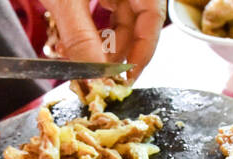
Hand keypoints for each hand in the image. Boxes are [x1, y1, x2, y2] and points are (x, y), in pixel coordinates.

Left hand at [43, 0, 165, 77]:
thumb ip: (81, 37)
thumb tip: (94, 75)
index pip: (153, 17)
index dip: (144, 50)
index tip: (127, 76)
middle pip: (138, 20)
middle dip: (119, 50)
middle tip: (100, 76)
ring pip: (121, 18)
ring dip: (104, 43)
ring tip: (85, 62)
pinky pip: (107, 9)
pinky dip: (94, 29)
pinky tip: (79, 44)